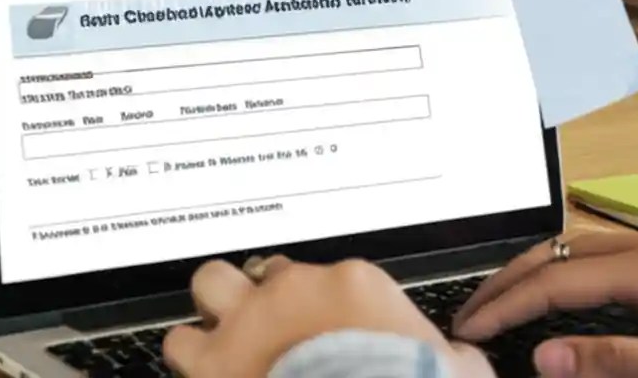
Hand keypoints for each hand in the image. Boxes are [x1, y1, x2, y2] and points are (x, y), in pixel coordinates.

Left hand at [164, 256, 493, 377]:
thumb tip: (459, 361)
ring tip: (221, 341)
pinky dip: (192, 360)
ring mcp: (247, 325)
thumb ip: (449, 356)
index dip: (323, 305)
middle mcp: (292, 293)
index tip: (328, 329)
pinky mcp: (211, 364)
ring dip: (215, 313)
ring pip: (209, 287)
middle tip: (267, 326)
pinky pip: (179, 347)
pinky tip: (204, 372)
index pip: (327, 276)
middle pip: (262, 269)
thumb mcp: (456, 368)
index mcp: (352, 285)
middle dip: (262, 293)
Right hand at [451, 230, 637, 377]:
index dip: (509, 306)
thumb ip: (619, 359)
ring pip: (567, 248)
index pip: (558, 280)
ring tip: (491, 305)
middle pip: (553, 251)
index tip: (473, 330)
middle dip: (504, 282)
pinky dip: (552, 272)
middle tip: (467, 316)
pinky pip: (589, 254)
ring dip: (525, 274)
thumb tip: (546, 356)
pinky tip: (539, 293)